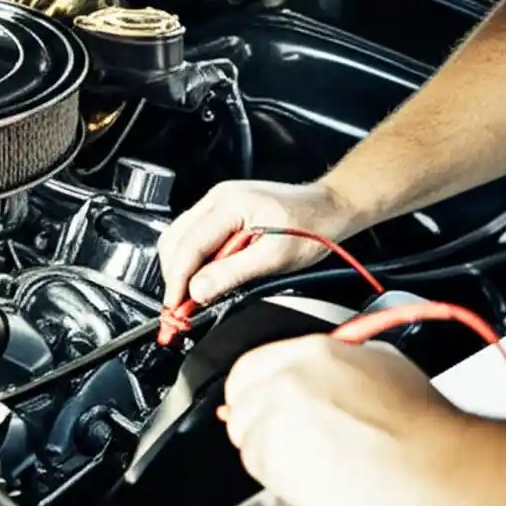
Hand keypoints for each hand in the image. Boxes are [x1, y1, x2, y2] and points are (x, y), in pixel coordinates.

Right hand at [157, 180, 366, 307]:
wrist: (330, 207)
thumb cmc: (313, 227)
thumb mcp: (276, 257)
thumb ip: (233, 273)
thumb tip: (198, 291)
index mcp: (229, 204)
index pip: (188, 246)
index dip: (178, 280)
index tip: (175, 307)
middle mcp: (217, 198)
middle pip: (175, 240)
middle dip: (175, 276)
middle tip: (181, 306)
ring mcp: (217, 202)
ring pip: (179, 238)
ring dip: (181, 269)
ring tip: (192, 295)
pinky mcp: (221, 211)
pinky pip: (193, 235)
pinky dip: (192, 260)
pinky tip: (204, 276)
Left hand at [223, 335, 466, 505]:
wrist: (436, 469)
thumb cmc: (423, 424)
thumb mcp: (379, 363)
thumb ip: (334, 362)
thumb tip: (315, 370)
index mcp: (309, 354)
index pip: (248, 367)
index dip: (251, 388)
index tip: (254, 400)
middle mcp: (284, 382)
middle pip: (242, 402)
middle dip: (256, 418)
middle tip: (284, 434)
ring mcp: (275, 421)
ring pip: (246, 436)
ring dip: (268, 447)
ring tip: (309, 458)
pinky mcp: (275, 461)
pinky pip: (256, 465)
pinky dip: (275, 472)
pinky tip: (308, 473)